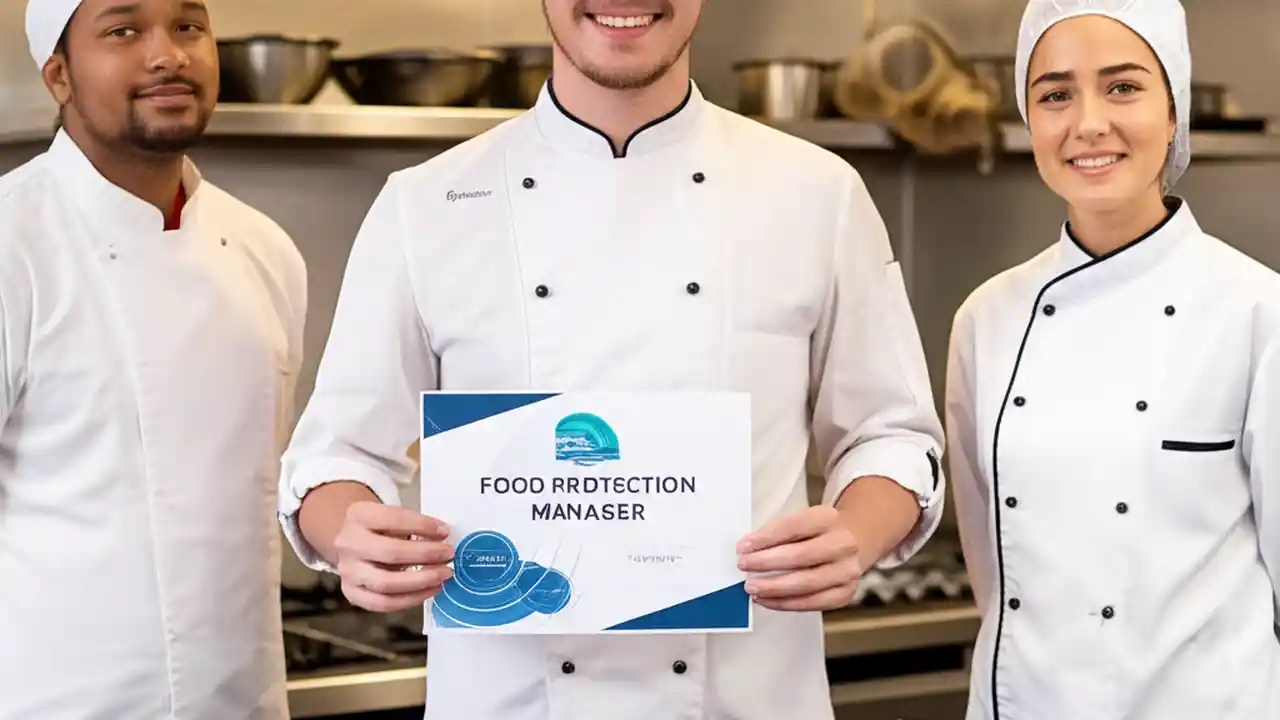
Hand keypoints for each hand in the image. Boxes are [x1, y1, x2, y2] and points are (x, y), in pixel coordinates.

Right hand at [333, 502, 454, 612]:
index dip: (423, 525)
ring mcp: (347, 572)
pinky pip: (383, 603)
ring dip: (422, 581)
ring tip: (444, 575)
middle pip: (391, 552)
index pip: (394, 519)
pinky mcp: (352, 593)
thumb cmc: (379, 528)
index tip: (445, 531)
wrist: (351, 543)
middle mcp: (348, 544)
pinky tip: (430, 589)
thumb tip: (443, 537)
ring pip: (386, 583)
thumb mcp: (390, 515)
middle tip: (448, 554)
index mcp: (359, 515)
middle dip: (426, 554)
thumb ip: (413, 524)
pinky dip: (411, 599)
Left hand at [736, 505, 862, 611]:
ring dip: (774, 587)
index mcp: (828, 518)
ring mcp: (847, 570)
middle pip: (801, 556)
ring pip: (807, 583)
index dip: (766, 538)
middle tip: (743, 566)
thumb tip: (748, 551)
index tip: (742, 547)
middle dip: (767, 563)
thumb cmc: (815, 533)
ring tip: (752, 587)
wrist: (850, 544)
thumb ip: (778, 533)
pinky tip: (767, 599)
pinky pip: (813, 603)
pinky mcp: (846, 593)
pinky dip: (785, 603)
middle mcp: (843, 543)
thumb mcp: (801, 521)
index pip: (793, 527)